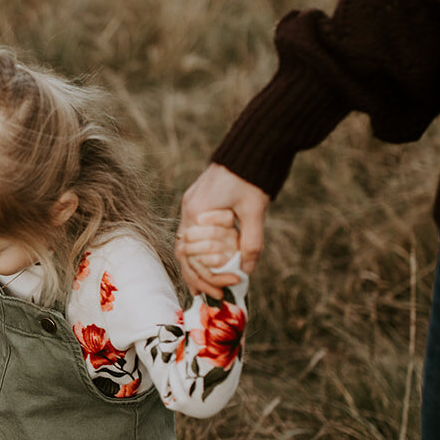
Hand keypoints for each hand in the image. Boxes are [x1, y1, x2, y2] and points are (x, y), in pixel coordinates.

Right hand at [178, 162, 269, 297]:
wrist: (253, 146)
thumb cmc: (253, 177)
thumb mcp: (255, 211)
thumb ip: (251, 242)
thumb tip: (247, 270)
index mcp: (197, 211)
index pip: (191, 254)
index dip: (208, 274)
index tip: (228, 283)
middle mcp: (189, 209)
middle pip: (184, 253)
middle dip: (200, 276)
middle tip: (219, 293)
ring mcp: (192, 205)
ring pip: (187, 245)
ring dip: (199, 266)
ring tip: (211, 285)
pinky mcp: (199, 203)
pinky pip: (194, 233)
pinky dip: (201, 251)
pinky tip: (212, 263)